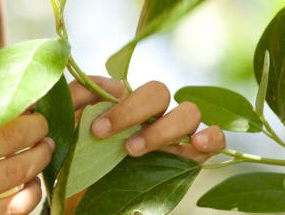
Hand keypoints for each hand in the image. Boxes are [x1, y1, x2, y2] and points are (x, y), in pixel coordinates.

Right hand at [0, 83, 53, 214]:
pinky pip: (14, 209)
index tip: (37, 95)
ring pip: (18, 172)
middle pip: (10, 137)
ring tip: (46, 149)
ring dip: (41, 158)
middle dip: (39, 127)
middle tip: (45, 125)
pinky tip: (32, 184)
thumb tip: (20, 86)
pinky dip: (32, 194)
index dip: (21, 93)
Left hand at [70, 76, 225, 161]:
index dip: (115, 101)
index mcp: (121, 104)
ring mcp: (173, 135)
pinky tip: (198, 143)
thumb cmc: (77, 162)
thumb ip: (78, 97)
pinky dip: (212, 136)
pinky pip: (216, 138)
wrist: (83, 199)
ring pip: (188, 112)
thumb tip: (112, 85)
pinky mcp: (191, 157)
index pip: (127, 85)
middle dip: (132, 111)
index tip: (96, 128)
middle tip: (104, 135)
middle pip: (158, 92)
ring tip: (134, 150)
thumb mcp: (68, 129)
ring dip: (163, 128)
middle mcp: (151, 116)